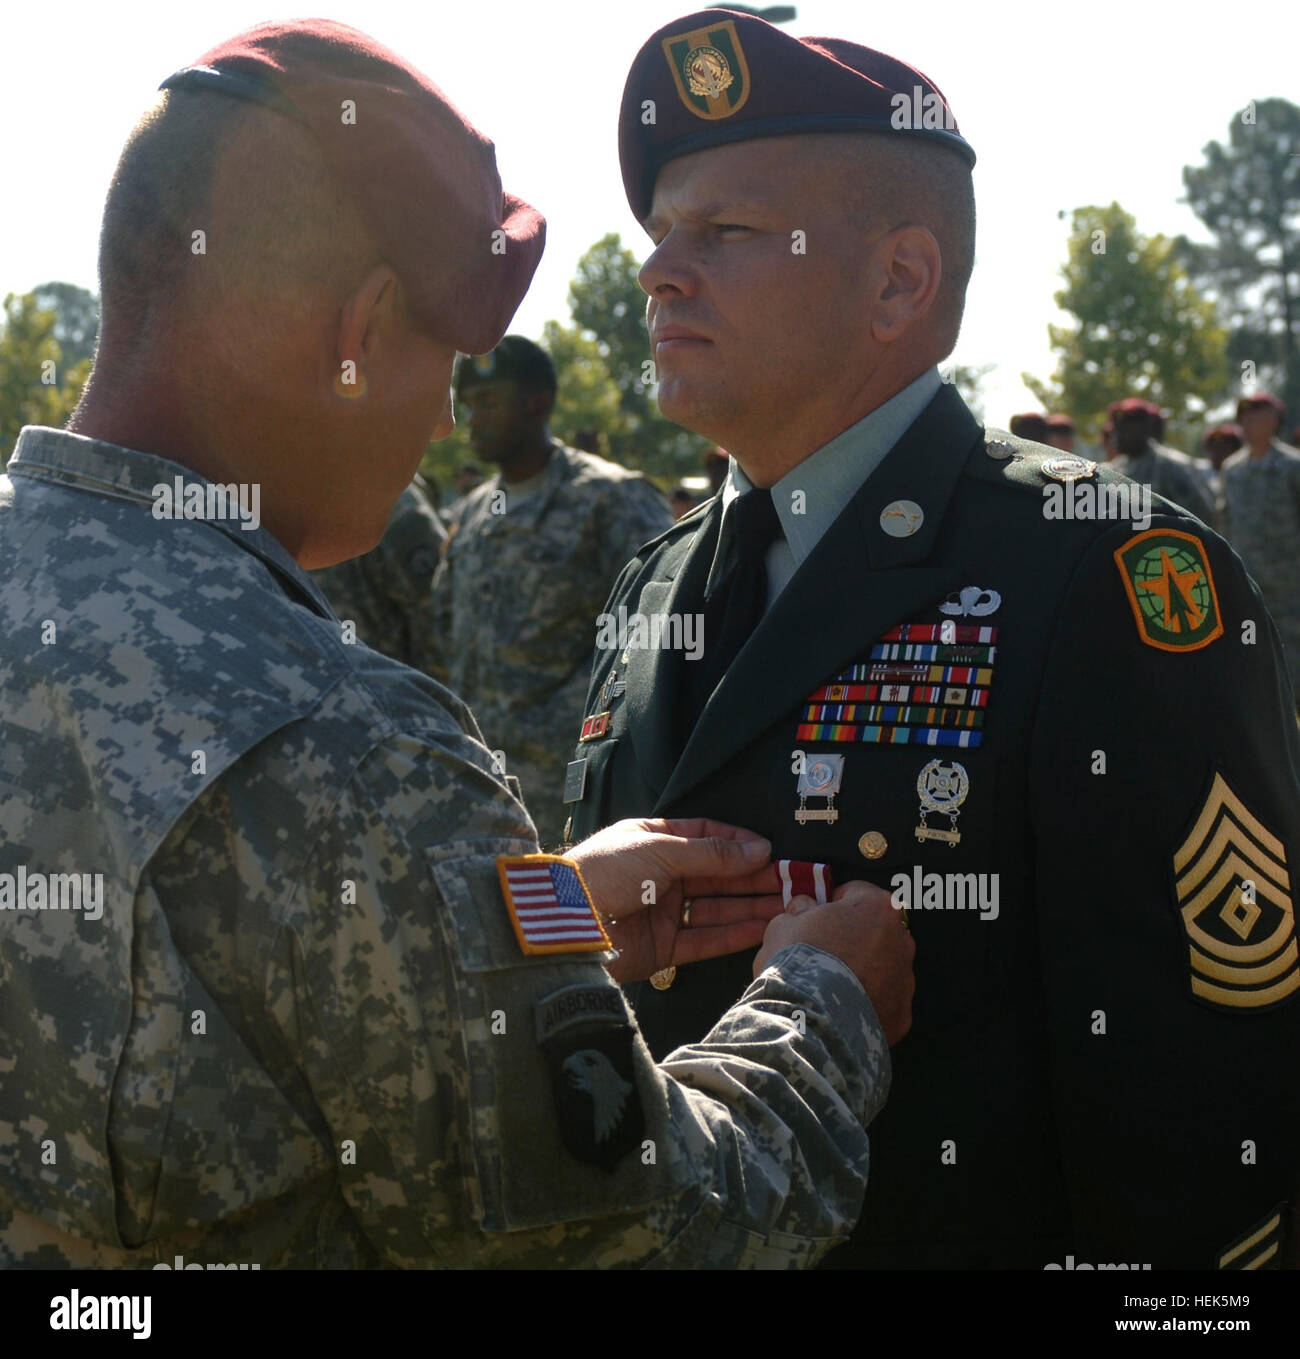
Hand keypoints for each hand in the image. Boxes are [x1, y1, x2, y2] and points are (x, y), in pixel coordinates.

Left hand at [567, 818, 782, 983]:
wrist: (565, 923)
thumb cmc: (606, 871)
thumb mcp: (659, 849)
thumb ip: (711, 853)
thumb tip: (759, 850)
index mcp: (652, 840)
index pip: (704, 836)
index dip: (738, 843)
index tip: (770, 850)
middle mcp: (659, 875)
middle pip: (716, 874)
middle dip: (754, 877)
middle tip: (793, 879)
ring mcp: (662, 912)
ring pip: (716, 908)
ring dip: (752, 905)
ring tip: (789, 904)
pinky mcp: (663, 949)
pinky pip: (705, 939)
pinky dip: (734, 934)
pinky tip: (764, 927)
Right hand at [753, 879, 914, 1044]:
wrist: (807, 1022)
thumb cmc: (797, 962)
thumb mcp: (784, 923)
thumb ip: (800, 910)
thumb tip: (805, 908)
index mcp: (877, 907)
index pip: (855, 893)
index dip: (831, 905)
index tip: (815, 919)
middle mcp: (902, 940)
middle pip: (874, 932)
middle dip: (852, 939)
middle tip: (821, 954)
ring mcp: (905, 980)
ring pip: (882, 968)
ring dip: (862, 972)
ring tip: (829, 988)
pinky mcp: (902, 1015)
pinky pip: (884, 1002)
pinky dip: (866, 1004)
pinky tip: (840, 1011)